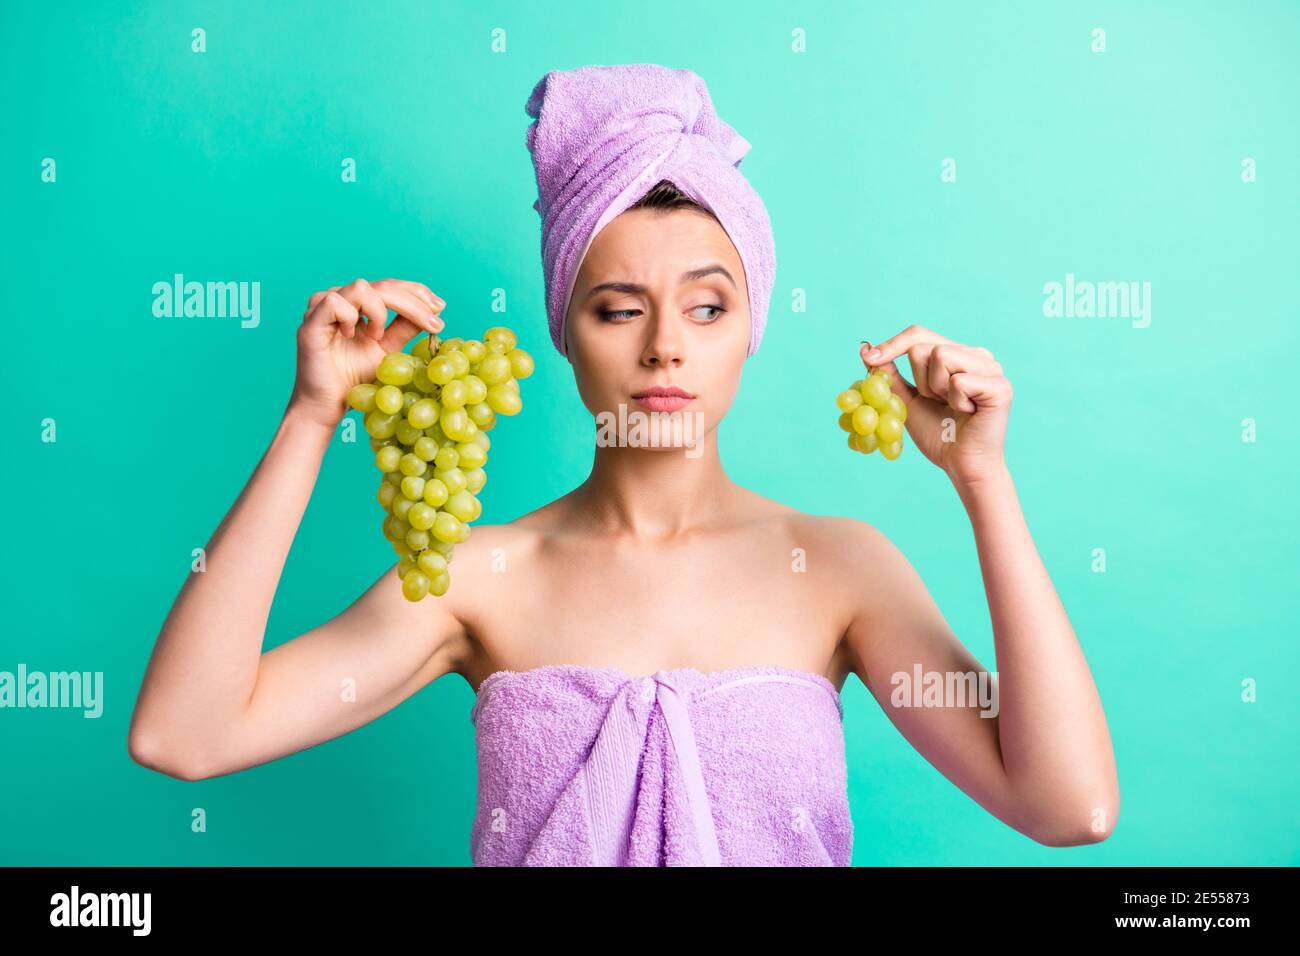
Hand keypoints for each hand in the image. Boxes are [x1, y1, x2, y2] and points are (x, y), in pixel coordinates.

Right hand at [287, 278, 445, 428]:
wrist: (329, 404)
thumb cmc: (354, 377)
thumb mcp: (389, 351)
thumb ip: (405, 330)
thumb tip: (433, 312)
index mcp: (358, 303)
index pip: (391, 286)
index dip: (416, 292)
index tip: (440, 308)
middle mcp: (341, 299)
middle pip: (383, 285)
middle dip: (413, 304)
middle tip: (433, 323)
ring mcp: (322, 308)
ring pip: (362, 287)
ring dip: (379, 312)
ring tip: (377, 337)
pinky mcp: (310, 322)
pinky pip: (335, 303)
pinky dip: (351, 318)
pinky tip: (353, 336)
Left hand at [860, 325, 1012, 488]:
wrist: (961, 465)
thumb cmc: (937, 434)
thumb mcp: (907, 400)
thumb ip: (890, 375)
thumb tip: (866, 350)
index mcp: (957, 354)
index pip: (918, 335)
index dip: (891, 344)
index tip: (868, 358)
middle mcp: (977, 355)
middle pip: (923, 346)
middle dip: (919, 381)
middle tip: (937, 402)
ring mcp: (992, 368)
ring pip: (941, 356)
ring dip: (936, 389)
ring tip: (953, 406)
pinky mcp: (1001, 386)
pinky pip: (959, 381)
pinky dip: (956, 402)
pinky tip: (968, 413)